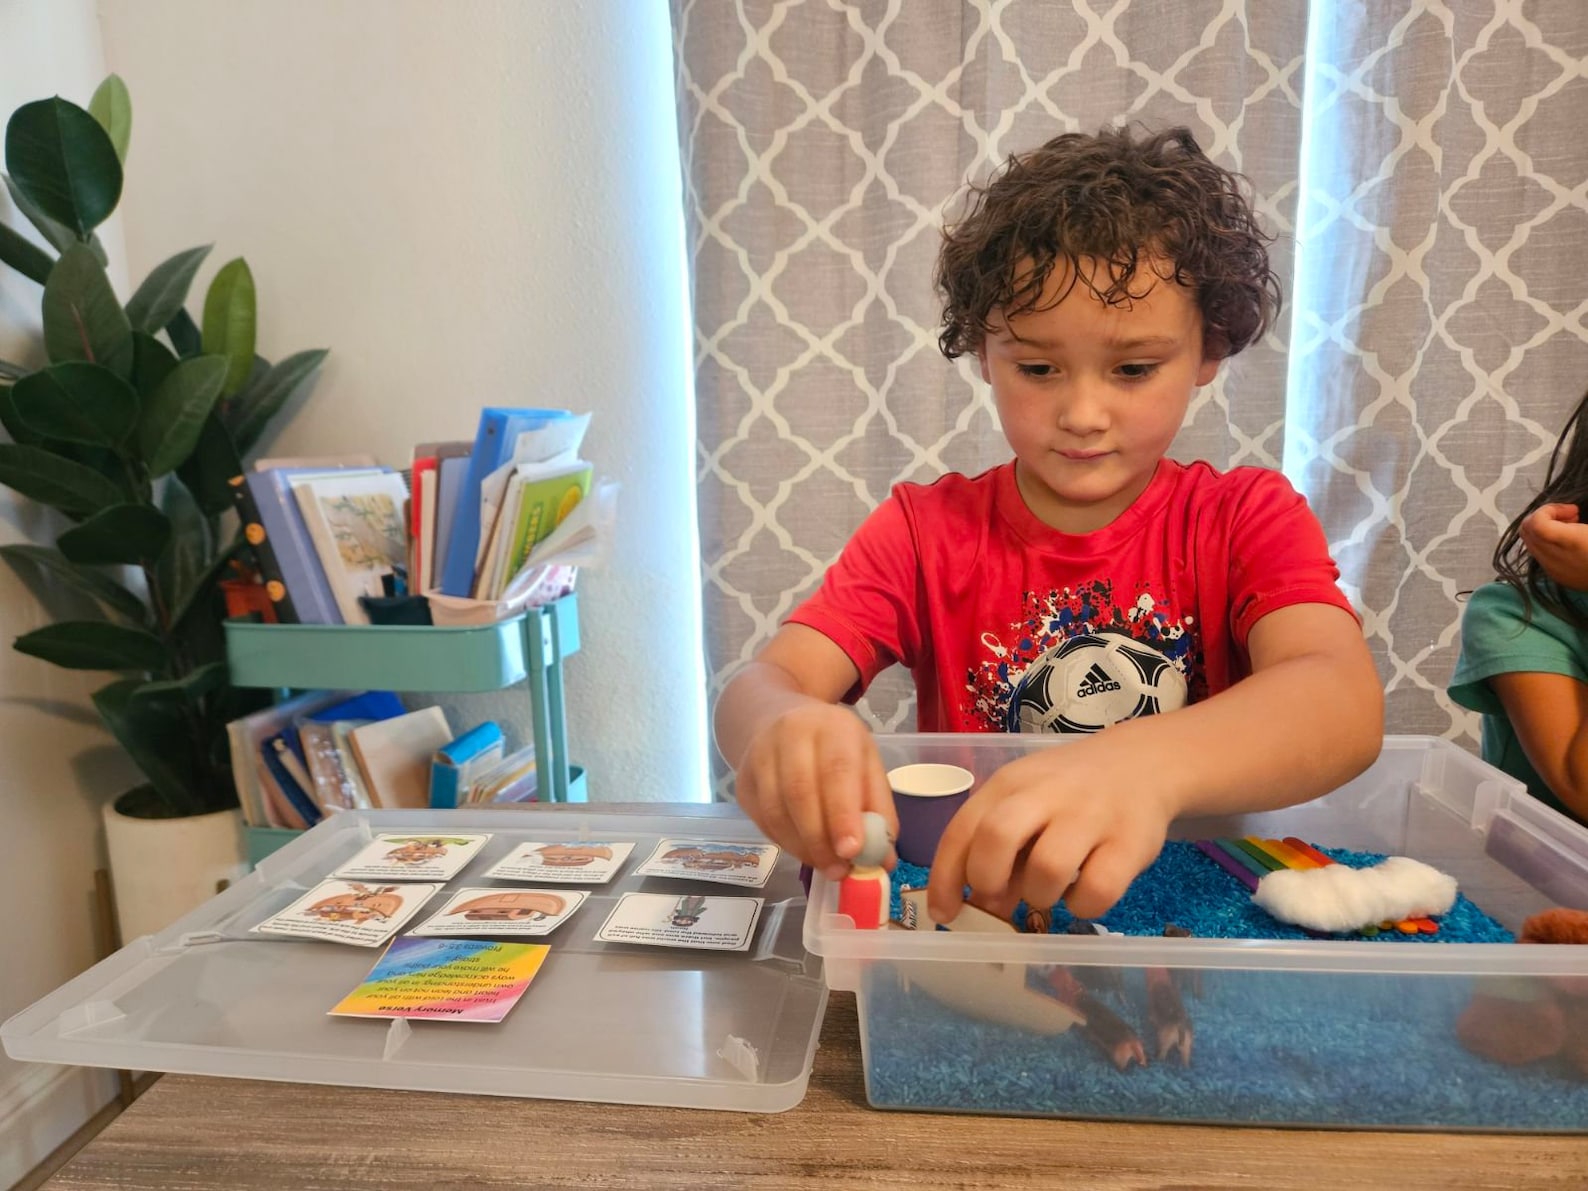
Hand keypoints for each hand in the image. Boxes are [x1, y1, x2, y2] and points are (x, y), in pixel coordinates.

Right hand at [732, 703, 896, 880]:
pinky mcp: (743, 781)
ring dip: (803, 847)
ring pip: (776, 811)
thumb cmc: (835, 748)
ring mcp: (759, 756)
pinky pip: (762, 821)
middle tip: (840, 870)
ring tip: (826, 866)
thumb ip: (878, 809)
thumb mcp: (866, 764)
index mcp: (832, 727)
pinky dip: (786, 844)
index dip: (843, 814)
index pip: (836, 770)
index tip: (852, 851)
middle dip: (821, 839)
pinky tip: (805, 851)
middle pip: (800, 792)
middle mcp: (790, 734)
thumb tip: (883, 859)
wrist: (781, 722)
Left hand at [926, 735, 1175, 923]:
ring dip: (1039, 895)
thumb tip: (979, 906)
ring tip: (1050, 890)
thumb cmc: (1070, 792)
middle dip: (987, 879)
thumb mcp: (1027, 804)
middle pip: (997, 837)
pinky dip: (1083, 904)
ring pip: (1047, 869)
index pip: (962, 830)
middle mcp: (1046, 794)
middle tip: (1000, 898)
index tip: (944, 912)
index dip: (945, 878)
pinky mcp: (1129, 842)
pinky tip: (1084, 892)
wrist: (1143, 763)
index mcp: (1010, 784)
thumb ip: (1000, 849)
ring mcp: (1090, 816)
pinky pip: (1097, 890)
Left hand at [1521, 503, 1587, 591]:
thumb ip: (1576, 521)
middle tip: (1570, 515)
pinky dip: (1547, 543)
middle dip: (1545, 516)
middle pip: (1527, 531)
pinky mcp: (1556, 576)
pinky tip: (1570, 541)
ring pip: (1530, 542)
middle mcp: (1556, 558)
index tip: (1573, 509)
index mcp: (1571, 543)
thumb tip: (1572, 512)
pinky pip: (1539, 554)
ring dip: (1544, 529)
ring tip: (1572, 526)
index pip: (1537, 524)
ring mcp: (1553, 570)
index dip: (1549, 509)